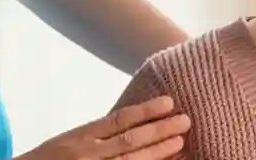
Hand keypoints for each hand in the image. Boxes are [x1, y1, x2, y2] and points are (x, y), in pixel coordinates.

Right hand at [15, 96, 189, 159]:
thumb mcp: (69, 141)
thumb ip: (97, 135)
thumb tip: (133, 124)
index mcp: (80, 136)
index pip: (119, 119)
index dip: (146, 110)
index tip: (169, 102)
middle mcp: (86, 154)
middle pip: (130, 141)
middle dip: (160, 131)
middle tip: (185, 121)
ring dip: (158, 153)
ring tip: (180, 143)